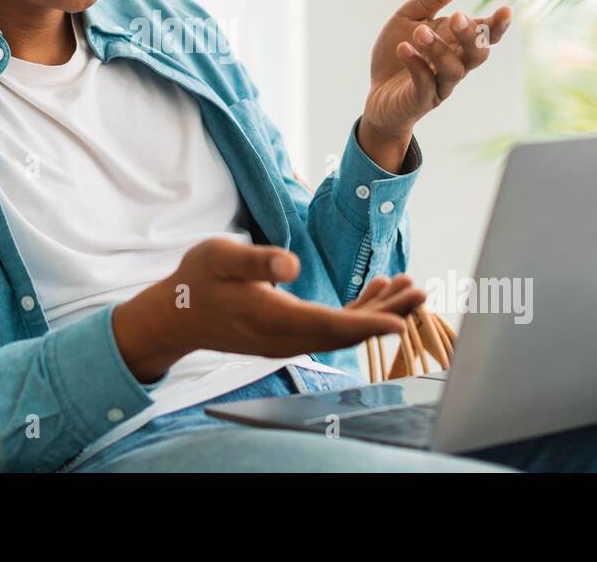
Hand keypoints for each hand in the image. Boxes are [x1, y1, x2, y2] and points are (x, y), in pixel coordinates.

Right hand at [112, 237, 426, 381]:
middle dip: (387, 314)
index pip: (331, 327)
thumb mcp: (220, 257)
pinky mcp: (288, 333)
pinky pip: (330, 326)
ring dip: (377, 311)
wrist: (175, 315)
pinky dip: (356, 311)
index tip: (403, 321)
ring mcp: (288, 339)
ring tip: (408, 289)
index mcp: (274, 319)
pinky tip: (375, 292)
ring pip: (342, 330)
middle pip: (346, 332)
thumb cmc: (197, 280)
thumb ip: (257, 260)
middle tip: (421, 293)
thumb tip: (291, 264)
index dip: (369, 325)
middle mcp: (286, 337)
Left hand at [362, 0, 511, 144]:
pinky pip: (424, 84)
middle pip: (477, 54)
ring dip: (438, 49)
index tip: (505, 11)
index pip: (486, 34)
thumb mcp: (412, 17)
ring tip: (419, 32)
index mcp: (458, 43)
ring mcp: (440, 85)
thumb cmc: (400, 51)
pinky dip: (416, 65)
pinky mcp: (420, 100)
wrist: (378, 93)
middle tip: (456, 16)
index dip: (498, 25)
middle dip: (470, 35)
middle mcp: (456, 65)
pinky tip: (403, 49)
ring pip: (453, 70)